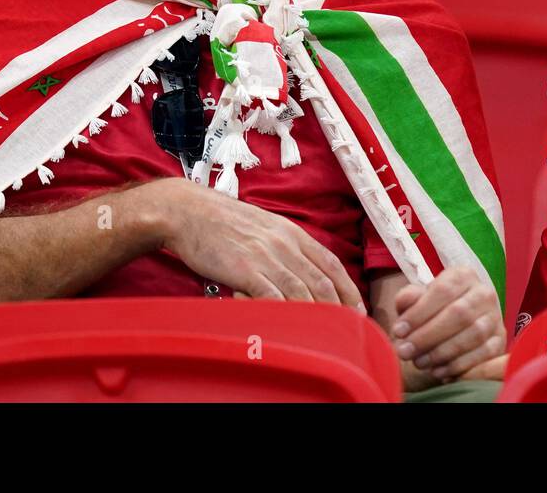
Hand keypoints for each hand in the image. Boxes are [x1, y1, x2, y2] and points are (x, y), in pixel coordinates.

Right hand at [146, 177, 364, 310]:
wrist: (190, 211)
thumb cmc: (224, 221)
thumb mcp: (265, 226)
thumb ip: (285, 245)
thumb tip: (303, 269)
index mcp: (292, 233)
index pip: (330, 263)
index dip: (347, 287)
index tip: (356, 307)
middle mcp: (284, 243)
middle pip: (321, 281)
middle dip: (338, 307)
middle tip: (348, 328)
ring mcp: (265, 256)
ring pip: (301, 291)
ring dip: (316, 315)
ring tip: (326, 335)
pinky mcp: (244, 269)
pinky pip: (270, 296)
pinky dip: (283, 312)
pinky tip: (290, 326)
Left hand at [390, 266, 504, 381]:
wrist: (454, 328)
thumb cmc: (432, 311)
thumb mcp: (417, 300)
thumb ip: (409, 298)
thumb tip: (405, 302)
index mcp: (463, 275)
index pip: (442, 290)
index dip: (419, 313)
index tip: (398, 331)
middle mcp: (484, 293)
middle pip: (459, 314)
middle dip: (428, 336)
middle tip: (405, 352)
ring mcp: (495, 318)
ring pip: (473, 335)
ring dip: (442, 352)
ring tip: (419, 363)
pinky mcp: (500, 342)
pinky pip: (483, 355)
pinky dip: (459, 366)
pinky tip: (438, 372)